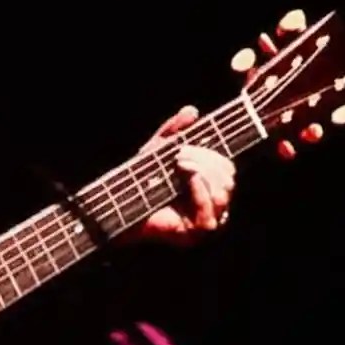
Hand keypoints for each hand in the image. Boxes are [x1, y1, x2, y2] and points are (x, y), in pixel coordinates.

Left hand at [128, 105, 237, 245]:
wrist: (116, 203)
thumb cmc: (137, 179)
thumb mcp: (157, 150)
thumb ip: (174, 131)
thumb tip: (192, 110)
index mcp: (208, 187)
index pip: (227, 169)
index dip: (211, 154)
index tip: (184, 146)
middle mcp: (213, 206)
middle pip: (228, 179)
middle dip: (205, 161)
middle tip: (179, 155)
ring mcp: (206, 222)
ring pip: (223, 194)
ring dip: (202, 172)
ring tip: (178, 164)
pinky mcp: (195, 234)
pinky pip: (210, 215)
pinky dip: (200, 191)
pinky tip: (185, 178)